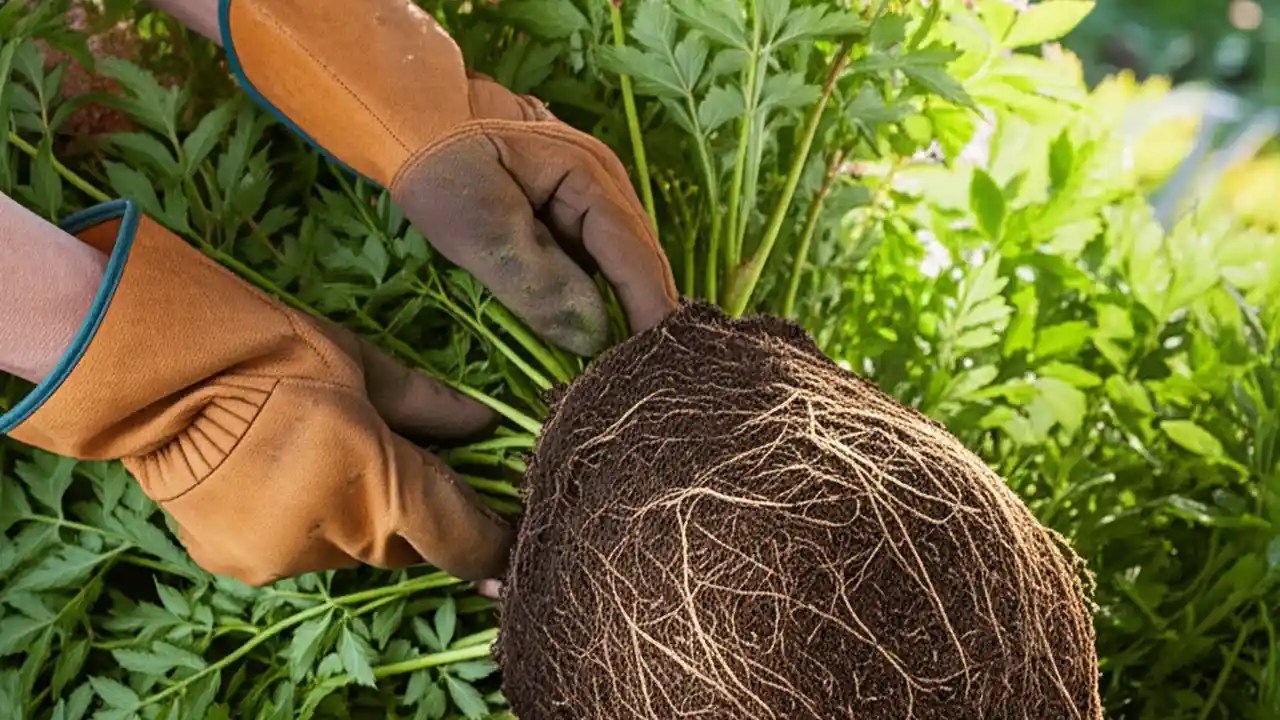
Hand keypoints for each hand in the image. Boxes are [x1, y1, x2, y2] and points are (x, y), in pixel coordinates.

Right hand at [2, 201, 512, 585]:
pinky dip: (307, 524)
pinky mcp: (237, 565)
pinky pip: (297, 551)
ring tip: (329, 461)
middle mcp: (333, 538)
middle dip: (414, 516)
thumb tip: (479, 422)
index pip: (457, 536)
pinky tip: (287, 481)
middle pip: (401, 546)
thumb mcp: (357, 364)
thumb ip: (426, 404)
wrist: (150, 373)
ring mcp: (281, 558)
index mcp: (375, 486)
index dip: (490, 544)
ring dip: (355, 519)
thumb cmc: (266, 352)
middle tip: (407, 469)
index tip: (508, 539)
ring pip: (348, 552)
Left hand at [221, 0, 678, 355]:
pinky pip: (590, 264)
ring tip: (625, 371)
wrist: (404, 117)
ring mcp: (585, 199)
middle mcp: (602, 187)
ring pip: (616, 268)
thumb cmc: (437, 165)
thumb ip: (538, 282)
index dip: (650, 316)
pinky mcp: (562, 214)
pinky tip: (590, 339)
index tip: (661, 369)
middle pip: (637, 264)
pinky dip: (593, 301)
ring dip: (620, 314)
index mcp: (591, 180)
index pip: (637, 258)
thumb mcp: (480, 227)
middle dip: (643, 320)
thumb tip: (594, 338)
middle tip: (647, 382)